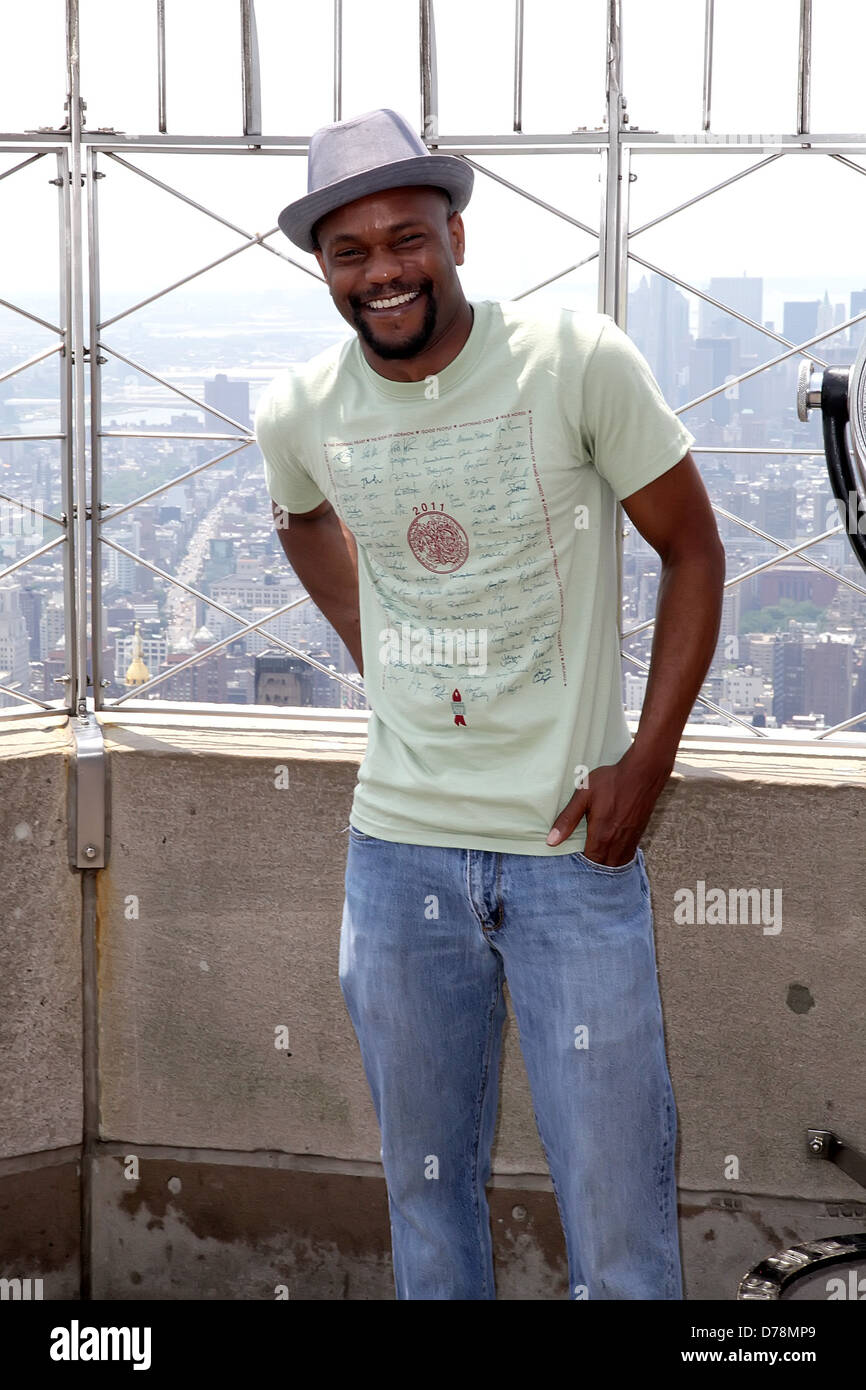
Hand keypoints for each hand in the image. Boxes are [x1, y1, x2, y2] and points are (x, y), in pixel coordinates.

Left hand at [546, 747, 671, 864]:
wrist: (643, 773)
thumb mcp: (583, 796)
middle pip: (603, 868)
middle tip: (581, 869)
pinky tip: (611, 856)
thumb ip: (567, 819)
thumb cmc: (611, 782)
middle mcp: (617, 842)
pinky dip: (618, 860)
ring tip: (595, 866)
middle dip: (593, 871)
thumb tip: (551, 841)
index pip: (589, 864)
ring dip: (606, 867)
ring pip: (617, 864)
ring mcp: (630, 840)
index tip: (571, 867)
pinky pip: (627, 856)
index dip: (580, 869)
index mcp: (601, 835)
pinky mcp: (638, 834)